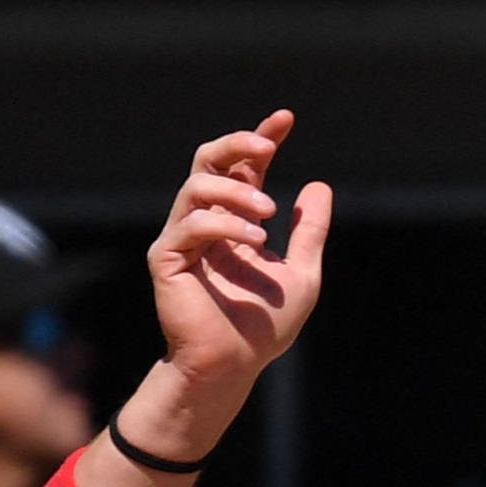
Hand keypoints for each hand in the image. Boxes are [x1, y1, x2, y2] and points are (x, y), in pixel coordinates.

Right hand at [118, 112, 333, 464]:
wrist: (233, 367)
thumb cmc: (263, 330)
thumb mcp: (303, 274)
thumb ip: (310, 232)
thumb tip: (319, 186)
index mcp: (234, 223)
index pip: (243, 168)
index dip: (261, 139)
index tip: (286, 119)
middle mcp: (205, 225)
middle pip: (208, 161)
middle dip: (237, 144)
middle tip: (268, 147)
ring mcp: (182, 240)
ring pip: (198, 186)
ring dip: (236, 191)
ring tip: (269, 215)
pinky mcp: (166, 259)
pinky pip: (191, 224)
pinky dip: (224, 224)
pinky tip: (254, 237)